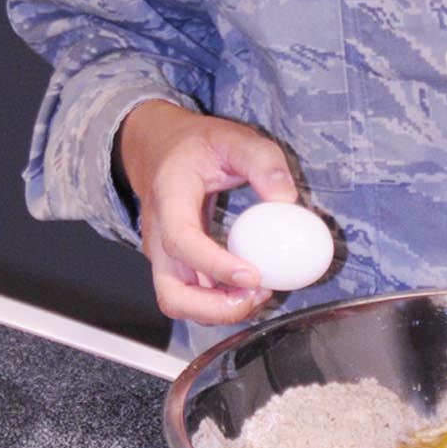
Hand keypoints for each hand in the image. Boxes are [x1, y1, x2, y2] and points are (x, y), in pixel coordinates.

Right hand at [115, 100, 299, 325]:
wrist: (159, 149)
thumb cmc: (194, 145)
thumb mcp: (232, 137)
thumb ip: (263, 161)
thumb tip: (287, 199)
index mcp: (168, 198)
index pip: (181, 241)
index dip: (215, 266)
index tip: (252, 275)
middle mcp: (158, 235)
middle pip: (172, 294)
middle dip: (215, 309)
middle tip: (257, 294)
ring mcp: (164, 255)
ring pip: (180, 303)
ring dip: (220, 310)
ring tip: (261, 292)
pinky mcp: (175, 265)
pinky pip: (193, 297)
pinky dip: (221, 302)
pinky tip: (251, 288)